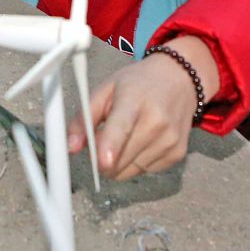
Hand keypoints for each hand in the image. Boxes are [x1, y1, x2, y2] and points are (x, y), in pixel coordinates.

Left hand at [68, 36, 219, 180]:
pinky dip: (137, 162)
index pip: (121, 126)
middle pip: (120, 159)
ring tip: (129, 134)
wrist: (179, 79)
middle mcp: (157, 121)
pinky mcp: (177, 153)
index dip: (110, 146)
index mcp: (134, 99)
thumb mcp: (106, 89)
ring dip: (120, 161)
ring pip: (129, 171)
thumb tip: (70, 147)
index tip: (102, 162)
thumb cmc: (139, 83)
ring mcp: (170, 139)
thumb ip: (84, 117)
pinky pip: (145, 171)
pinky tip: (143, 140)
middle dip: (102, 158)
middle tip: (104, 138)